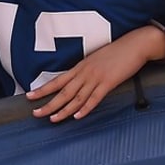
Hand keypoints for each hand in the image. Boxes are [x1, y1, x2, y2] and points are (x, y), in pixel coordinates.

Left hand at [24, 29, 156, 122]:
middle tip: (35, 113)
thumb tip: (78, 82)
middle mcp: (84, 73)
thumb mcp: (96, 60)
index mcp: (80, 67)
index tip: (29, 96)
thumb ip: (86, 71)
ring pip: (76, 97)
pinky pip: (95, 98)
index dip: (42, 89)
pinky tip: (77, 116)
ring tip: (53, 119)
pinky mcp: (109, 82)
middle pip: (62, 91)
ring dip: (64, 110)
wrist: (134, 45)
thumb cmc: (117, 52)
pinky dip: (85, 108)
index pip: (57, 81)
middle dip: (48, 104)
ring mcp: (95, 78)